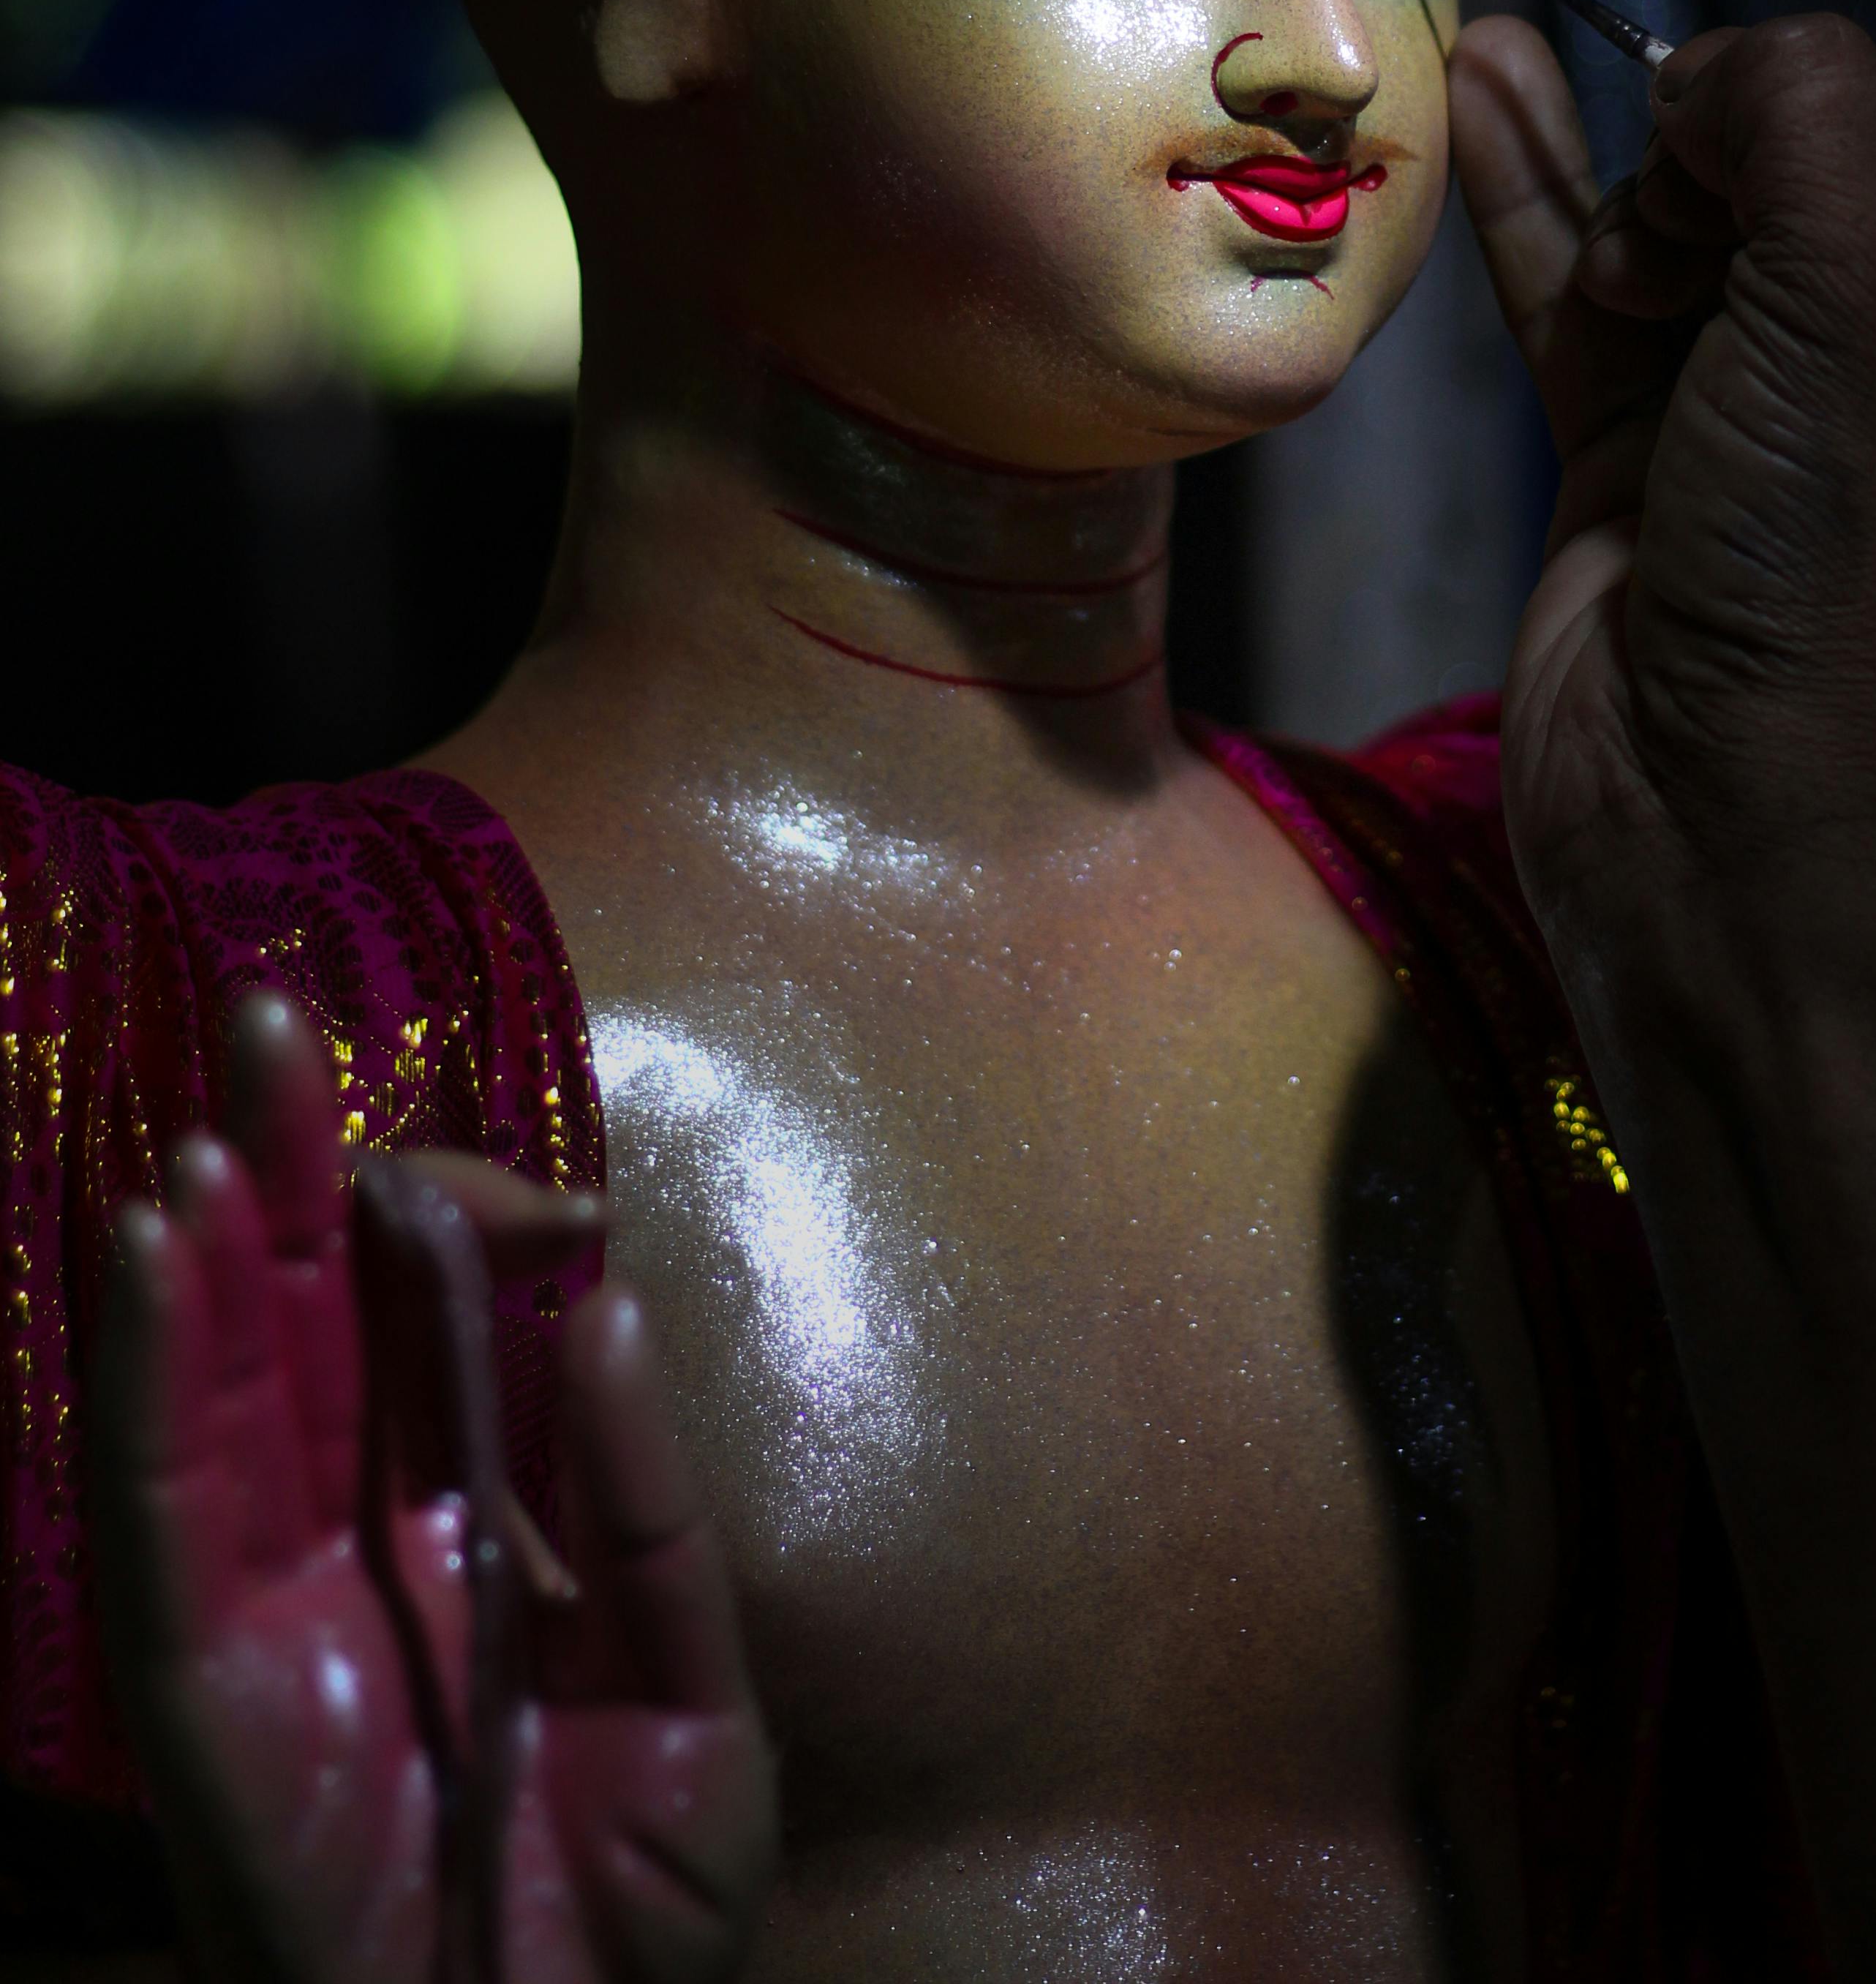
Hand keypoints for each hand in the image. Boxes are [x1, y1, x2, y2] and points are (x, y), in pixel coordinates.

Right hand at [93, 995, 774, 1983]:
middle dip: (273, 1174)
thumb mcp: (697, 1700)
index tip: (500, 1165)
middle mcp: (342, 1551)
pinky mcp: (199, 1692)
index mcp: (458, 1534)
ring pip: (205, 1394)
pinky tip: (148, 1259)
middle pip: (289, 1327)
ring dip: (191, 1249)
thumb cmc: (631, 1921)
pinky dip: (147, 1379)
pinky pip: (159, 1512)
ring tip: (198, 1112)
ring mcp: (260, 1616)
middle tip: (267, 1015)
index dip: (430, 1226)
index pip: (416, 1334)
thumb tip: (610, 1310)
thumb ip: (650, 1514)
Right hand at [1451, 12, 1875, 972]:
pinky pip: (1591, 298)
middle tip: (1682, 230)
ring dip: (1614, 155)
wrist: (1736, 849)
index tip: (1781, 159)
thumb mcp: (1874, 301)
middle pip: (1824, 164)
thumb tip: (1709, 79)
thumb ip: (1808, 118)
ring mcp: (1780, 424)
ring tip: (1518, 77)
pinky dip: (1538, 198)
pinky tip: (1483, 87)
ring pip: (1692, 227)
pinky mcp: (1645, 467)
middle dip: (1730, 154)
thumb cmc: (1854, 581)